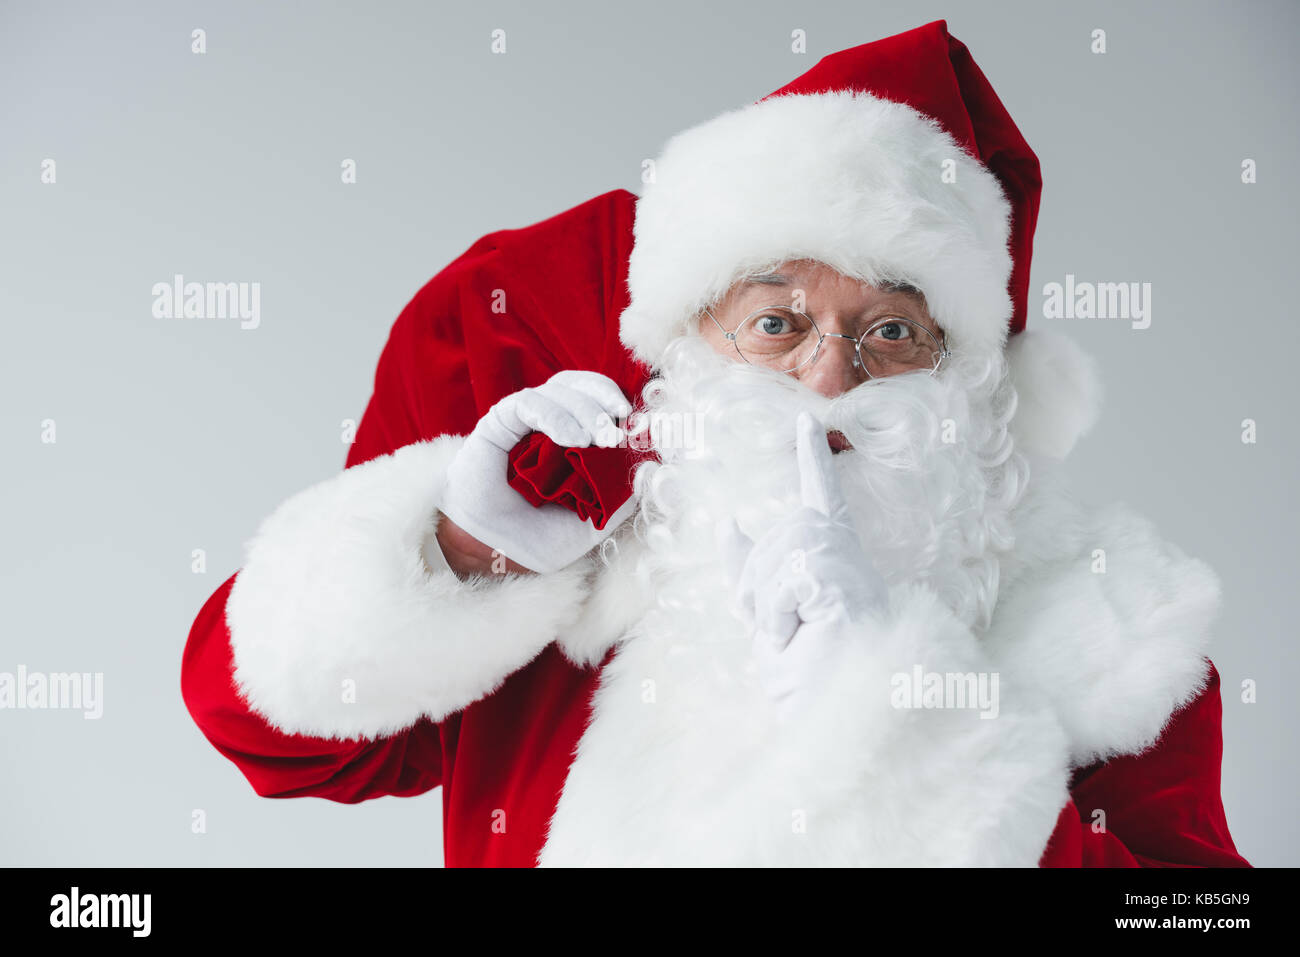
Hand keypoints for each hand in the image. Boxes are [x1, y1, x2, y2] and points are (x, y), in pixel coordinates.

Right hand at [439, 370, 635, 574]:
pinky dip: (555, 416)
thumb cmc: (538, 538)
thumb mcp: (593, 522)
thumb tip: (651, 467)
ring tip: (598, 439)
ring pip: (559, 389)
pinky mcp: (498, 423)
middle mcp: (547, 422)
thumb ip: (621, 497)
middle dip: (606, 402)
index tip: (640, 427)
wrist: (492, 555)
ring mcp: (522, 421)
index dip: (619, 405)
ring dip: (585, 409)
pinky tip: (572, 440)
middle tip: (619, 433)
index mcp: (570, 438)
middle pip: (582, 386)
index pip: (599, 400)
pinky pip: (529, 404)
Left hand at [719, 411, 888, 720]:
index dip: (812, 458)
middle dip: (756, 590)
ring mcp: (845, 561)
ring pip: (772, 561)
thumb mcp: (768, 616)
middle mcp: (845, 551)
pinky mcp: (839, 575)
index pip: (820, 496)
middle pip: (770, 541)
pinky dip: (778, 618)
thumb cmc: (813, 672)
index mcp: (833, 558)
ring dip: (768, 609)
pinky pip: (782, 584)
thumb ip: (750, 570)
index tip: (806, 421)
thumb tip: (728, 523)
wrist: (842, 709)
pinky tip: (803, 635)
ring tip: (796, 637)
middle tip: (782, 631)